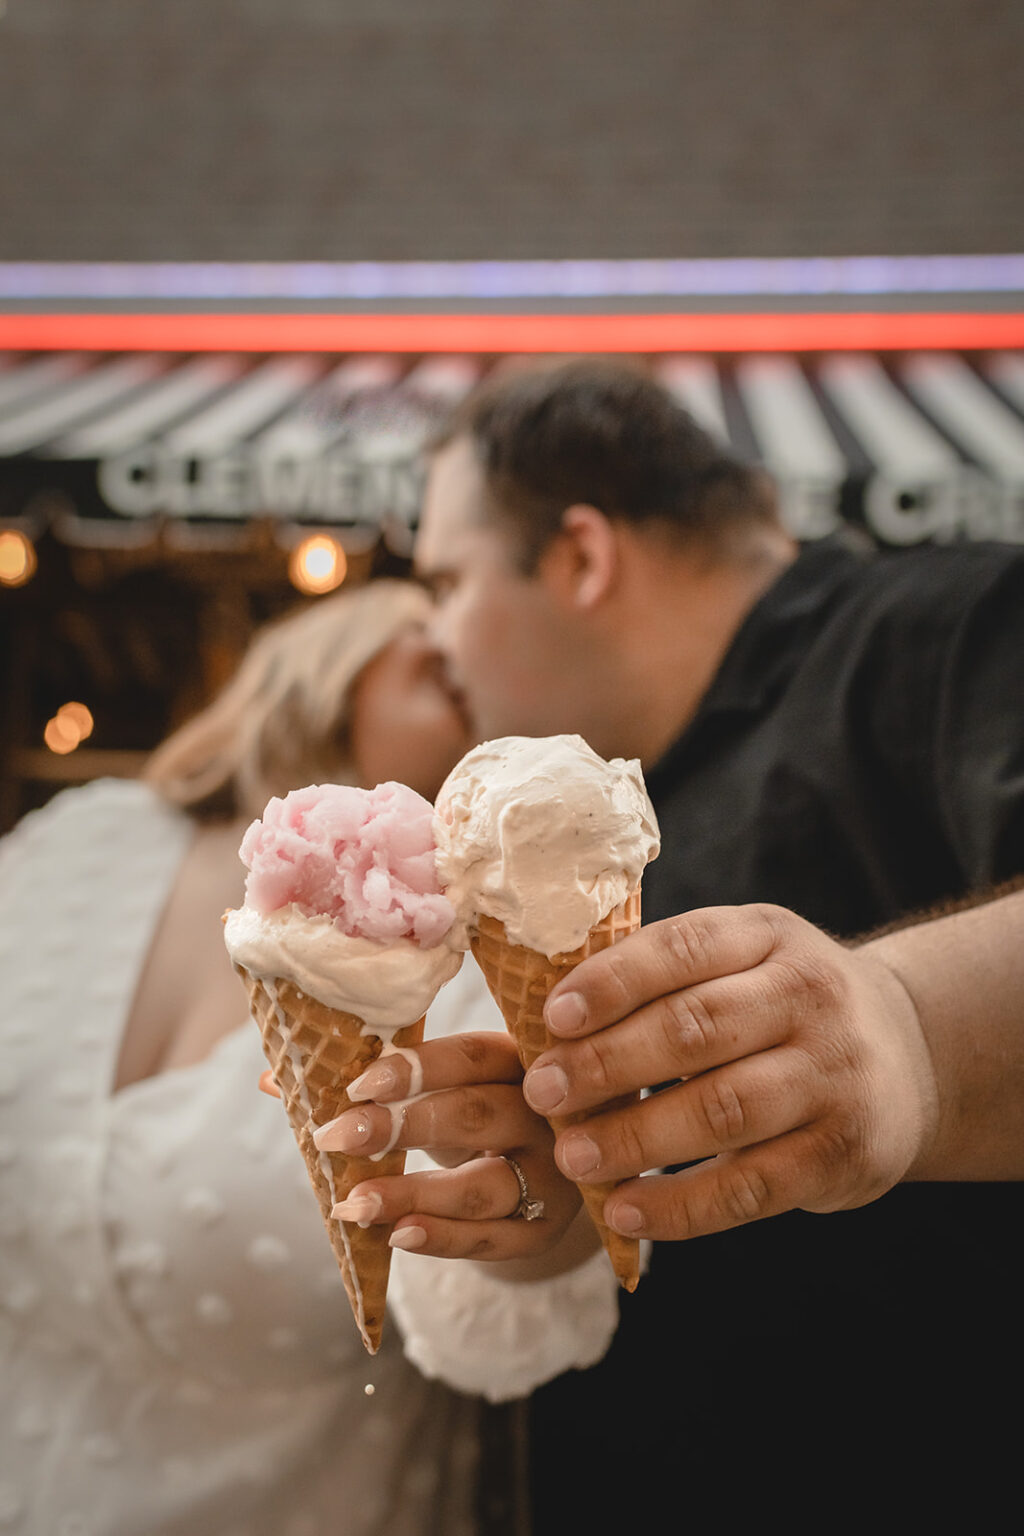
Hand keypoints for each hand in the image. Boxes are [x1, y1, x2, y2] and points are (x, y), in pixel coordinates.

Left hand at [311, 1031, 581, 1261]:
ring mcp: (551, 1174)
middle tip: (335, 1139)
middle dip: (401, 1128)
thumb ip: (363, 1086)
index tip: (355, 1086)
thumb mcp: (434, 1089)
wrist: (542, 1166)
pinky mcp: (544, 1229)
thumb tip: (271, 1081)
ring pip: (485, 1185)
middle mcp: (543, 1112)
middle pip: (476, 1115)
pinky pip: (493, 1239)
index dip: (415, 1069)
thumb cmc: (470, 1111)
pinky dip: (443, 1239)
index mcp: (516, 1058)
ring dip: (414, 1194)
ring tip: (354, 1203)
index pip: (470, 1056)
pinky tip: (397, 1235)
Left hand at [520, 903, 939, 1242]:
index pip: (684, 948)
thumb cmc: (780, 1006)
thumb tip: (549, 1019)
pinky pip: (750, 1186)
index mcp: (769, 935)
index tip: (551, 1016)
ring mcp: (833, 1076)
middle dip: (607, 1064)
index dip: (613, 982)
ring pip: (721, 1110)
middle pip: (695, 1030)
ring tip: (573, 1157)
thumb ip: (665, 977)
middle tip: (542, 1092)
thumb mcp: (743, 960)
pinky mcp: (845, 1153)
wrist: (908, 1055)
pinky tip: (626, 1209)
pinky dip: (681, 1204)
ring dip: (635, 1138)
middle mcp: (810, 996)